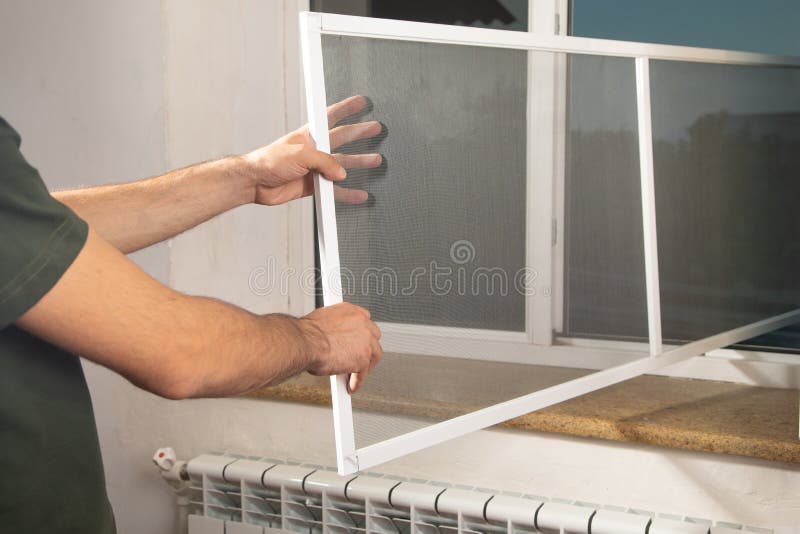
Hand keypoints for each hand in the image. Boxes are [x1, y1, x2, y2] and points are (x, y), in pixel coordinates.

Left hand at [244, 95, 381, 205]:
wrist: (255, 182)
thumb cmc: (269, 161)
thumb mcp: (301, 154)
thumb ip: (325, 162)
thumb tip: (342, 173)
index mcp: (310, 135)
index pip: (331, 117)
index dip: (346, 108)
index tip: (361, 103)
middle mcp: (314, 150)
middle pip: (342, 139)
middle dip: (360, 133)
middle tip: (375, 128)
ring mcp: (314, 168)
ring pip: (342, 165)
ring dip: (359, 162)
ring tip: (375, 160)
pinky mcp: (313, 186)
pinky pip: (335, 190)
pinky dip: (348, 193)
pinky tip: (359, 194)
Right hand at [300, 302, 382, 392]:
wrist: (305, 342)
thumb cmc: (307, 333)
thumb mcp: (323, 322)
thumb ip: (335, 328)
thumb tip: (334, 338)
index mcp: (351, 311)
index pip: (365, 322)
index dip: (361, 335)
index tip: (357, 342)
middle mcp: (362, 323)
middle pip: (374, 338)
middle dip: (367, 349)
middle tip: (358, 358)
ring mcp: (365, 341)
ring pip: (374, 355)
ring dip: (367, 366)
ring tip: (356, 374)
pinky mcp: (363, 359)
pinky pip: (363, 373)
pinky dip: (357, 381)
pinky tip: (351, 385)